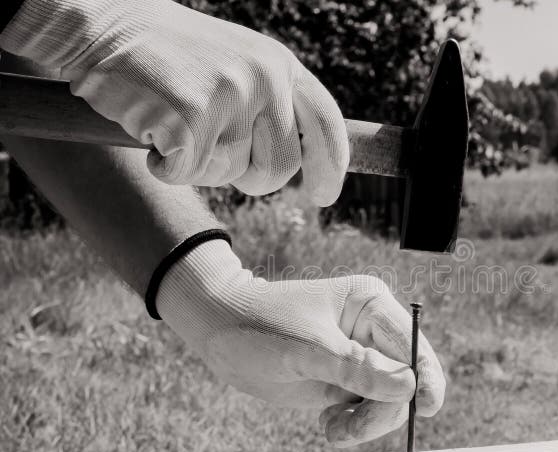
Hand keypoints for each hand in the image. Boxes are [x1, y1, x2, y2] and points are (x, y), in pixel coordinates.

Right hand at [0, 0, 348, 204]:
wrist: (103, 25)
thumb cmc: (169, 55)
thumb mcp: (236, 65)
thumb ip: (269, 105)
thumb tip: (299, 165)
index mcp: (279, 64)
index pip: (325, 124)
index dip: (330, 167)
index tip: (322, 196)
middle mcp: (263, 78)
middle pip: (280, 167)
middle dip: (251, 179)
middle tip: (214, 159)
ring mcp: (229, 95)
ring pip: (228, 173)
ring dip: (198, 165)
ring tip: (173, 122)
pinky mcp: (190, 116)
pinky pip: (184, 173)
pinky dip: (163, 166)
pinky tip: (150, 130)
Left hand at [156, 240, 445, 446]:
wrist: (219, 331)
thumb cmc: (260, 325)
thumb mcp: (307, 348)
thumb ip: (358, 368)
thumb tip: (410, 387)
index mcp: (371, 305)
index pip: (412, 344)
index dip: (426, 376)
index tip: (425, 408)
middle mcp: (374, 330)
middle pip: (407, 378)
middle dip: (385, 408)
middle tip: (352, 429)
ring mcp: (362, 357)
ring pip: (390, 400)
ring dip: (368, 422)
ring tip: (333, 429)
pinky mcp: (347, 380)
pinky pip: (369, 411)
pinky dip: (355, 425)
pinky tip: (329, 423)